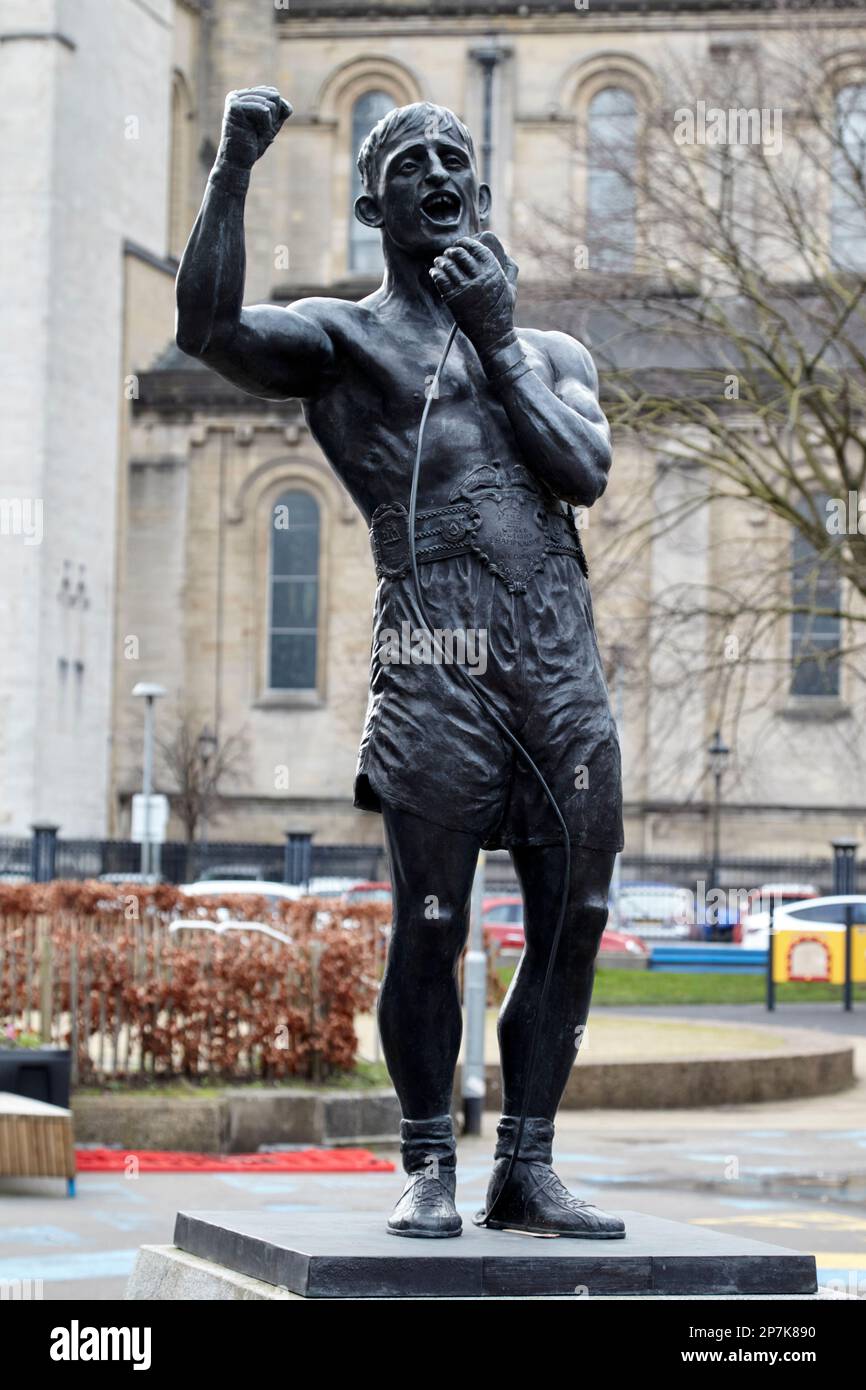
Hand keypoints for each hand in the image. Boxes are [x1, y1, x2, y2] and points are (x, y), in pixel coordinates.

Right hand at [217, 87, 291, 170]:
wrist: (237, 163)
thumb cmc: (252, 147)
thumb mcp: (271, 126)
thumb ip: (279, 113)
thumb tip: (287, 105)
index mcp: (244, 96)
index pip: (273, 92)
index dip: (276, 113)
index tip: (261, 127)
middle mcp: (237, 95)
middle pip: (274, 94)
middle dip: (273, 117)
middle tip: (258, 130)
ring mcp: (235, 99)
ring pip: (271, 102)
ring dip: (268, 124)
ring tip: (254, 132)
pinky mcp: (235, 106)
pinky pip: (264, 110)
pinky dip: (265, 126)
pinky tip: (254, 133)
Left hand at [429, 234, 517, 356]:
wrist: (493, 335)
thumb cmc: (502, 311)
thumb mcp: (511, 287)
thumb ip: (509, 269)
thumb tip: (505, 253)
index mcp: (493, 271)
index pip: (476, 248)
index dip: (466, 242)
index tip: (460, 243)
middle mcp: (479, 277)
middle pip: (459, 254)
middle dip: (451, 251)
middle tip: (448, 253)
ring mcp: (465, 288)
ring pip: (447, 265)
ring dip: (441, 261)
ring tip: (439, 261)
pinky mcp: (453, 299)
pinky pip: (440, 279)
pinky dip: (435, 273)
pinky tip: (434, 272)